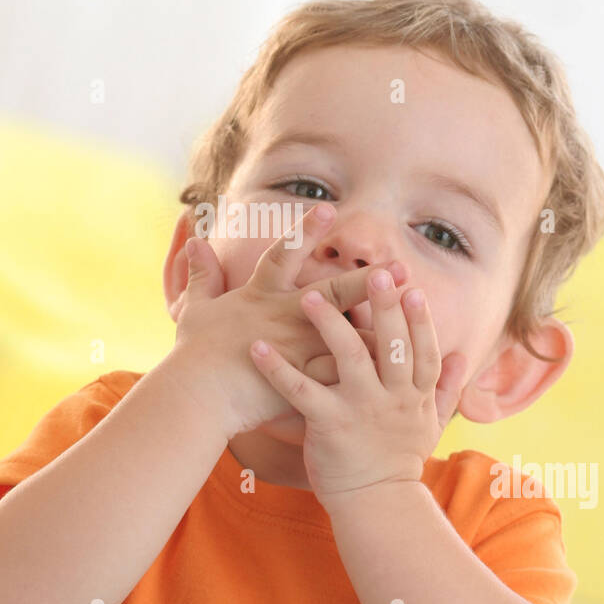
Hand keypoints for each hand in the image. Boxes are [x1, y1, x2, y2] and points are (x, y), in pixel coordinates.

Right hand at [170, 204, 405, 437]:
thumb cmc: (193, 356)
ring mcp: (298, 350)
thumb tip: (193, 239)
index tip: (329, 207)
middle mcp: (285, 318)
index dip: (306, 231)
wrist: (197, 396)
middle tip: (398, 267)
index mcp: (260, 296)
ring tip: (410, 324)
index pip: (285, 256)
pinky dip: (369, 375)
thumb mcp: (194, 309)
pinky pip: (343, 376)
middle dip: (367, 280)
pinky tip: (396, 374)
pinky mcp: (304, 382)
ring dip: (381, 329)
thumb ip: (199, 274)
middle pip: (333, 294)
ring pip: (348, 337)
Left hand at [248, 269, 469, 513]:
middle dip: (385, 308)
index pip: (422, 349)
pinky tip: (258, 347)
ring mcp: (361, 409)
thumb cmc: (397, 460)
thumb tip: (463, 357)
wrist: (375, 505)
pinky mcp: (329, 424)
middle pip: (392, 345)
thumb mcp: (430, 424)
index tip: (411, 287)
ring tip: (308, 296)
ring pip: (349, 358)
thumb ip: (444, 388)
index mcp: (414, 394)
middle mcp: (392, 397)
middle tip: (374, 275)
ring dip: (329, 324)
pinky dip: (278, 368)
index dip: (419, 319)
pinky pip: (301, 390)